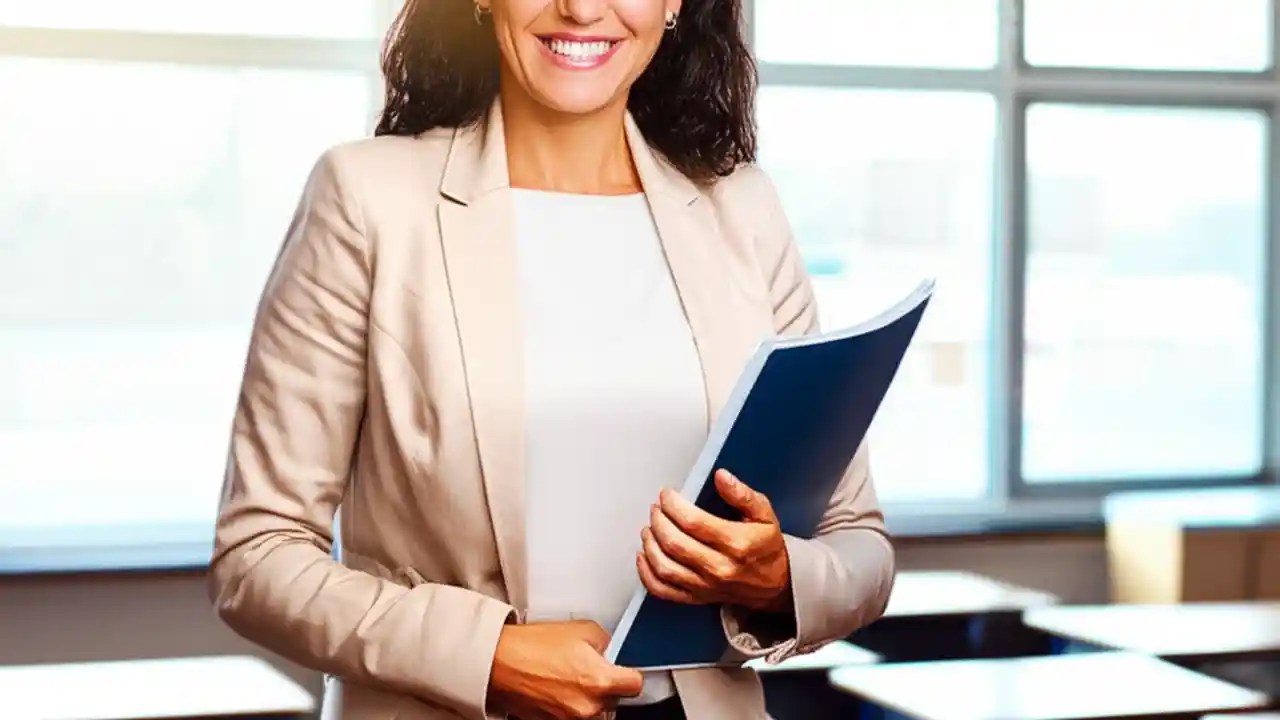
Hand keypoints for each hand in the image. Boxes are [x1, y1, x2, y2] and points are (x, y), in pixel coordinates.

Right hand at [488, 619, 642, 719]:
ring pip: (594, 711)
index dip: (630, 674)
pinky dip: (569, 704)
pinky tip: (556, 687)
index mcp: (599, 681)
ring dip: (588, 697)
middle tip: (588, 668)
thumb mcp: (582, 628)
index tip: (624, 670)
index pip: (636, 686)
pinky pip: (572, 716)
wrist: (497, 662)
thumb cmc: (532, 645)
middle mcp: (588, 707)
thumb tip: (612, 651)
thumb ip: (606, 642)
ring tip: (568, 678)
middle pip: (614, 700)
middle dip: (606, 685)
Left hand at [637, 469, 791, 612]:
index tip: (667, 495)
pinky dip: (646, 574)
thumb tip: (721, 477)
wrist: (775, 584)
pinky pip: (663, 590)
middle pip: (675, 543)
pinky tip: (644, 556)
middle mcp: (719, 568)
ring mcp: (706, 586)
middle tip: (656, 509)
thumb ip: (742, 494)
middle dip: (659, 521)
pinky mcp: (697, 598)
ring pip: (665, 567)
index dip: (673, 505)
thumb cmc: (766, 547)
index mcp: (736, 544)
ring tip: (649, 528)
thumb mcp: (764, 514)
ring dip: (650, 544)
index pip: (693, 522)